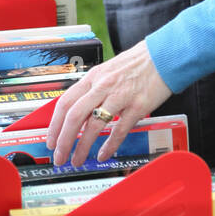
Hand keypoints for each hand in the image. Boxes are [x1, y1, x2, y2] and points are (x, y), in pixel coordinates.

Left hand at [45, 40, 172, 166]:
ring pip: (93, 125)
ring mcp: (120, 96)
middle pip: (74, 116)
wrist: (163, 55)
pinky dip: (109, 145)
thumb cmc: (137, 63)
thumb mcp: (108, 70)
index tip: (51, 140)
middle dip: (63, 141)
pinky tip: (103, 155)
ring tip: (78, 160)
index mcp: (93, 77)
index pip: (65, 103)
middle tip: (59, 156)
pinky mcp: (137, 106)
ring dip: (82, 147)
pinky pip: (119, 130)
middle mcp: (103, 86)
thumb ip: (93, 88)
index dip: (54, 125)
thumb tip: (78, 109)